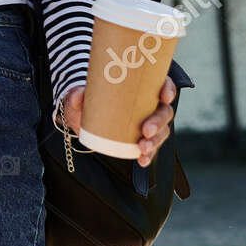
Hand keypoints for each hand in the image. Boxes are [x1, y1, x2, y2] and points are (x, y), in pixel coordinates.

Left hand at [60, 78, 177, 167]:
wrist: (84, 116)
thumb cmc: (89, 98)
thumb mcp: (82, 94)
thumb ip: (78, 94)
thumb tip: (78, 97)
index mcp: (141, 86)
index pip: (162, 84)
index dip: (168, 89)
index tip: (164, 97)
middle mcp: (149, 104)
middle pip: (164, 112)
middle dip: (159, 122)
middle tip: (146, 130)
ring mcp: (147, 122)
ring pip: (160, 132)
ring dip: (155, 142)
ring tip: (142, 148)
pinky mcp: (141, 138)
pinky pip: (150, 147)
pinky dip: (148, 155)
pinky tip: (142, 160)